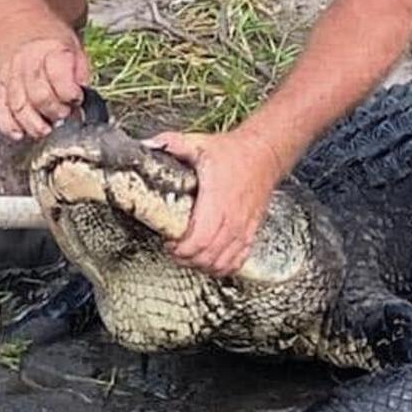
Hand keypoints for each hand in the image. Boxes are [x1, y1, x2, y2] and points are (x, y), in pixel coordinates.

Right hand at [0, 12, 89, 139]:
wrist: (18, 20)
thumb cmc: (50, 37)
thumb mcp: (74, 46)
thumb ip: (80, 71)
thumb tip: (83, 95)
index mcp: (49, 50)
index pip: (58, 76)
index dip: (70, 93)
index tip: (77, 100)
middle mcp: (26, 63)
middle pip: (37, 95)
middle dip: (53, 111)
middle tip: (64, 116)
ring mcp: (9, 75)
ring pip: (18, 105)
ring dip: (33, 123)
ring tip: (45, 130)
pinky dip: (8, 124)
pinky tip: (19, 133)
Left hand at [144, 128, 283, 275]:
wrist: (264, 154)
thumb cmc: (232, 152)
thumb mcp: (199, 144)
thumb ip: (172, 144)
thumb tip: (147, 146)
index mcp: (216, 200)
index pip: (197, 241)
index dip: (179, 249)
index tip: (168, 241)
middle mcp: (232, 219)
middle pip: (206, 257)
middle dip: (185, 259)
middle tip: (174, 248)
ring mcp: (243, 229)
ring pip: (221, 264)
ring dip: (201, 265)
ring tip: (189, 254)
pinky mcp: (251, 232)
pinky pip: (237, 262)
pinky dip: (222, 267)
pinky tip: (211, 260)